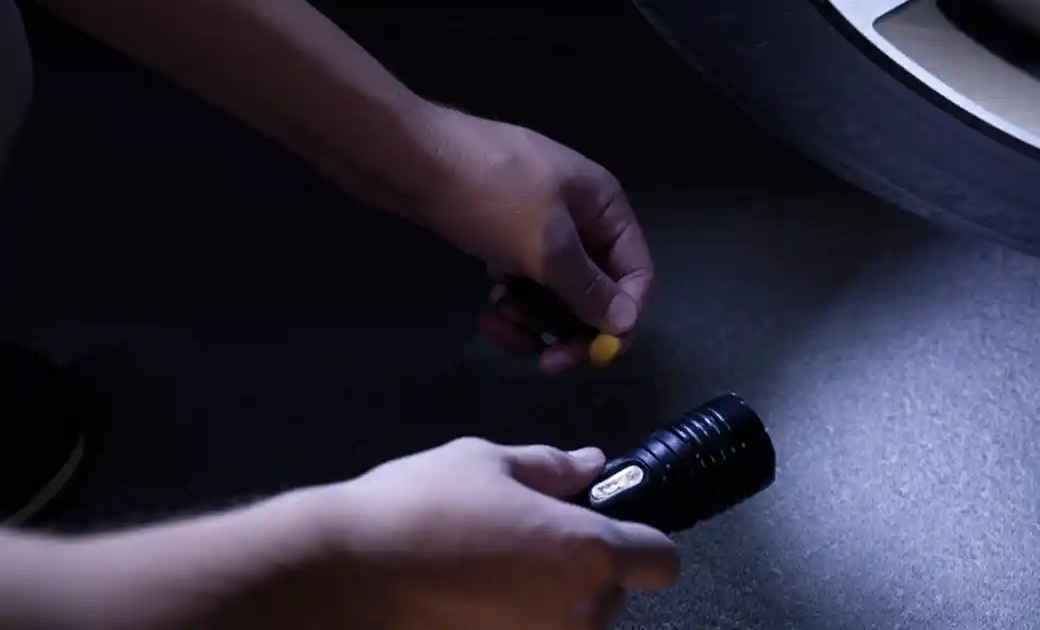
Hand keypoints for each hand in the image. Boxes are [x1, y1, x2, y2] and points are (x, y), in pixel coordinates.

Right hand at [326, 438, 679, 628]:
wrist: (341, 579)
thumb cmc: (422, 508)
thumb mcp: (486, 463)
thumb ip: (552, 468)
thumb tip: (593, 464)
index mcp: (587, 556)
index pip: (660, 561)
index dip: (640, 541)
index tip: (603, 528)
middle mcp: (579, 616)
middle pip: (613, 597)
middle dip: (582, 572)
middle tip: (524, 544)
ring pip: (572, 624)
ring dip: (548, 604)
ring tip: (489, 574)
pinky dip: (513, 622)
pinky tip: (470, 601)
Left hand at [412, 106, 653, 372]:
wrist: (407, 159)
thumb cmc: (488, 195)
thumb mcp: (545, 247)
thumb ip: (588, 289)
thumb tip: (625, 322)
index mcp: (604, 206)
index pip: (636, 273)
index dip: (621, 318)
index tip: (591, 356)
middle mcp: (580, 215)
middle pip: (597, 289)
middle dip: (572, 327)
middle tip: (546, 363)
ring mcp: (540, 224)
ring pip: (557, 291)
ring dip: (535, 319)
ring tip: (498, 324)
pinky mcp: (505, 234)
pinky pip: (525, 280)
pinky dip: (512, 301)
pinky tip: (487, 310)